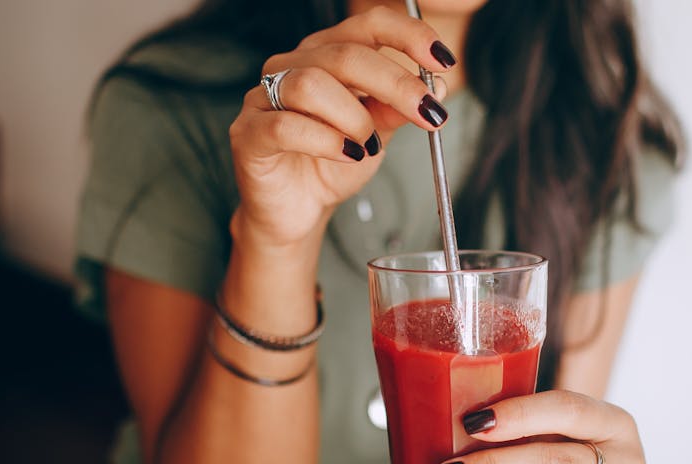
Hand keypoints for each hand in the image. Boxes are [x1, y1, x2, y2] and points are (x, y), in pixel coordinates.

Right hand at [228, 6, 454, 246]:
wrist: (298, 212)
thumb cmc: (331, 165)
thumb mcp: (377, 134)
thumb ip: (398, 109)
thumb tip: (435, 88)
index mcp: (326, 55)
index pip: (367, 24)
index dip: (408, 35)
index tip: (443, 60)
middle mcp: (293, 65)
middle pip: (346, 54)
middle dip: (395, 84)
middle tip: (426, 114)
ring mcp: (264, 96)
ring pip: (312, 85)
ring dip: (354, 118)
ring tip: (367, 146)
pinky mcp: (248, 132)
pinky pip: (286, 125)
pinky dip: (326, 141)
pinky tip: (346, 155)